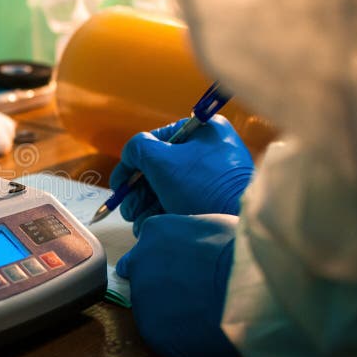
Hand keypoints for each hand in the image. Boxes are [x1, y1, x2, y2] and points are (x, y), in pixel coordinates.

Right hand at [109, 115, 252, 235]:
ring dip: (146, 205)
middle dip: (138, 191)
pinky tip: (149, 226)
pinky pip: (182, 200)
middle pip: (161, 167)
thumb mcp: (161, 161)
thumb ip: (138, 148)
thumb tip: (131, 152)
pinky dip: (163, 212)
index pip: (157, 140)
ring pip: (169, 187)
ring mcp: (215, 176)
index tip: (118, 184)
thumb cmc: (202, 186)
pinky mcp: (216, 199)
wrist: (239, 224)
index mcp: (205, 130)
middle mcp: (212, 149)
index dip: (132, 163)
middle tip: (127, 209)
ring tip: (135, 221)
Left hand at [115, 213, 237, 356]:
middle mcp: (138, 262)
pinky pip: (163, 336)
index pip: (149, 248)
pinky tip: (204, 330)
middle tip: (194, 296)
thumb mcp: (214, 227)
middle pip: (142, 278)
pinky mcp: (150, 329)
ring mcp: (141, 297)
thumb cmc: (243, 254)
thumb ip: (193, 236)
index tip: (186, 272)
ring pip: (152, 309)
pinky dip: (180, 338)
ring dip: (172, 313)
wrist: (249, 289)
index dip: (168, 262)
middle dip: (163, 287)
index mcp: (154, 231)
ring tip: (206, 314)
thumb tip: (198, 246)